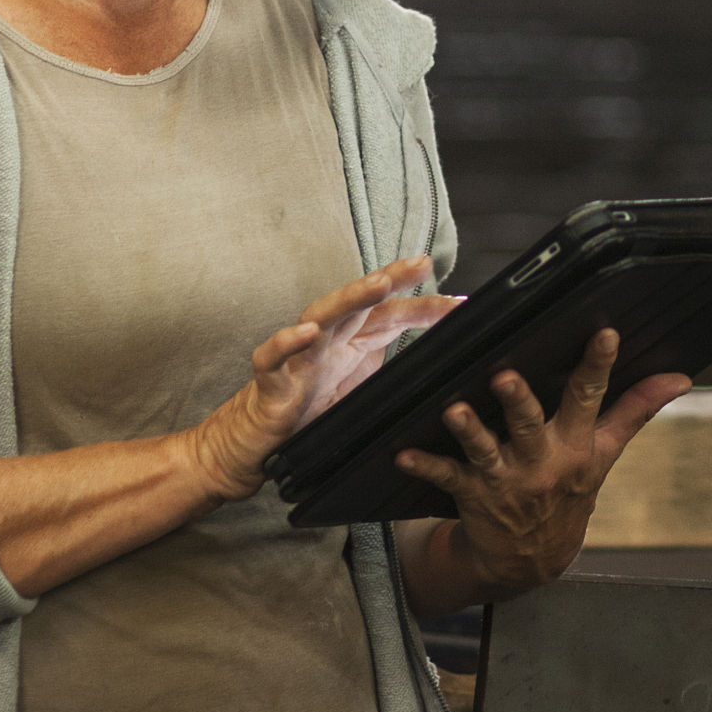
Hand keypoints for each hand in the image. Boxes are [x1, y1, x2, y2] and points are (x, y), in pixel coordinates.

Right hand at [187, 255, 458, 502]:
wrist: (250, 447)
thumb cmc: (302, 414)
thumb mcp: (356, 392)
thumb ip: (384, 372)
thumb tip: (430, 367)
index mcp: (348, 344)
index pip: (389, 317)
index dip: (423, 308)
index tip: (461, 302)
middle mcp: (324, 342)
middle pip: (360, 304)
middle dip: (392, 280)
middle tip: (423, 264)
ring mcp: (297, 358)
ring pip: (321, 316)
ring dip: (350, 298)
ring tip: (378, 284)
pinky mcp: (270, 383)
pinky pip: (273, 357)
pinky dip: (287, 342)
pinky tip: (306, 332)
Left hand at [395, 330, 689, 597]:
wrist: (530, 561)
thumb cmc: (567, 493)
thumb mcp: (605, 456)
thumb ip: (635, 411)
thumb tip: (679, 377)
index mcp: (575, 446)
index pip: (591, 399)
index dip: (598, 366)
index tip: (603, 333)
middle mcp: (540, 461)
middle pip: (529, 423)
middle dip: (518, 401)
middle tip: (505, 376)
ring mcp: (504, 480)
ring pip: (484, 449)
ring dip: (468, 430)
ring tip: (454, 410)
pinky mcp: (471, 494)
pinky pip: (444, 477)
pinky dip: (423, 464)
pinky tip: (402, 452)